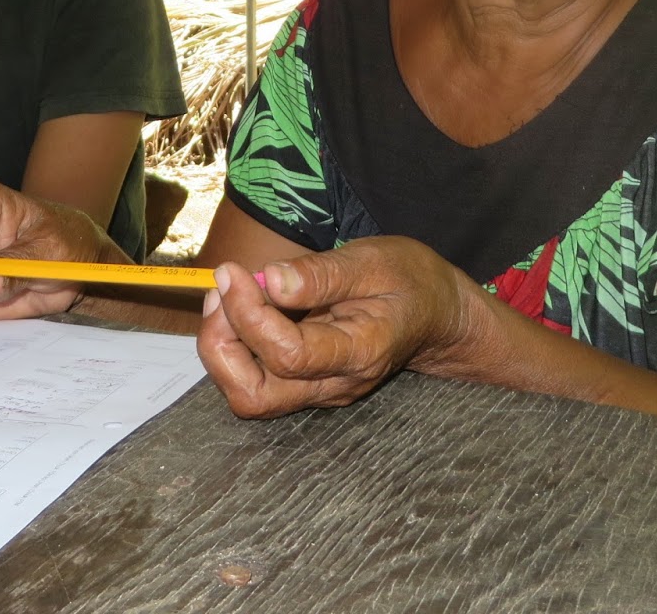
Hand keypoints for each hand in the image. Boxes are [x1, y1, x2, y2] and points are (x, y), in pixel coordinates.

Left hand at [198, 236, 473, 418]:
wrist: (436, 314)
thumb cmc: (409, 282)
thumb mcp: (373, 262)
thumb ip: (322, 275)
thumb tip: (269, 280)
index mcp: (359, 353)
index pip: (289, 354)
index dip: (248, 314)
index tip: (233, 271)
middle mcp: (335, 384)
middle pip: (255, 395)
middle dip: (220, 345)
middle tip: (220, 289)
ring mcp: (318, 389)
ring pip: (249, 395)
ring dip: (221, 348)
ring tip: (225, 294)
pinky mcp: (305, 383)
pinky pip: (255, 379)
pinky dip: (235, 346)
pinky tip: (241, 305)